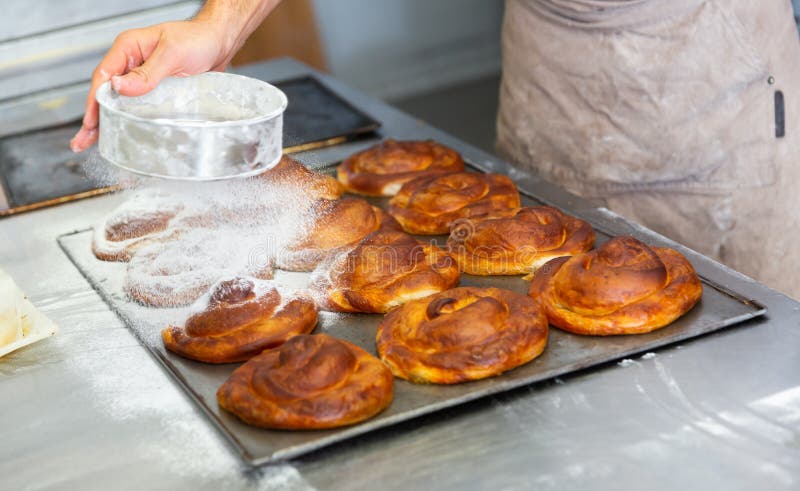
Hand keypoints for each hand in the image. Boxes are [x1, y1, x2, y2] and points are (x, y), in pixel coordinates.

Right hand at [69, 19, 232, 151]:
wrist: (220, 42)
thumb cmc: (198, 39)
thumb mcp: (172, 54)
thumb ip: (147, 72)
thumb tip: (120, 86)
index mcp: (129, 48)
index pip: (104, 76)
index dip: (95, 101)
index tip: (90, 122)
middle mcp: (132, 61)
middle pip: (106, 92)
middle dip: (93, 116)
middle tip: (82, 140)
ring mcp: (143, 76)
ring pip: (119, 101)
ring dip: (107, 120)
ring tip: (92, 142)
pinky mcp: (156, 89)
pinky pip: (137, 105)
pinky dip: (127, 119)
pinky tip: (121, 132)